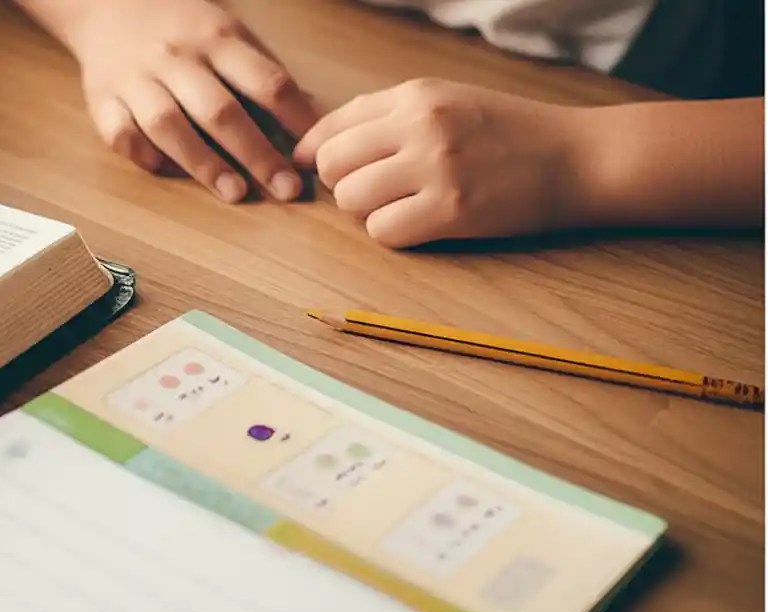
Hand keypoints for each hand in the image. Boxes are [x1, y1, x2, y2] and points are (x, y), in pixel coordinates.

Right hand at [38, 0, 318, 202]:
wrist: (108, 1)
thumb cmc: (181, 26)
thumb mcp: (227, 33)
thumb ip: (263, 73)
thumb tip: (312, 116)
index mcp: (217, 38)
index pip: (265, 81)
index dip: (294, 120)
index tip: (313, 156)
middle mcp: (176, 58)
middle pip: (220, 110)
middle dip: (257, 154)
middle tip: (286, 190)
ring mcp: (136, 79)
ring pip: (168, 124)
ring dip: (203, 163)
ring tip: (235, 193)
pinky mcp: (101, 99)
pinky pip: (119, 133)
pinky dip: (142, 154)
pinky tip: (166, 170)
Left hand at [294, 78, 587, 247]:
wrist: (578, 158)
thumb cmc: (509, 132)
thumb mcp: (448, 101)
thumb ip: (388, 115)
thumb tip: (320, 144)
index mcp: (416, 95)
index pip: (333, 125)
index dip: (317, 153)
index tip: (320, 169)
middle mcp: (420, 125)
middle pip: (333, 165)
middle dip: (342, 184)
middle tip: (371, 191)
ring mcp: (436, 167)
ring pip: (351, 201)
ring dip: (367, 211)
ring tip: (401, 206)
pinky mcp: (451, 210)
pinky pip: (383, 231)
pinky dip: (393, 234)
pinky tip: (420, 224)